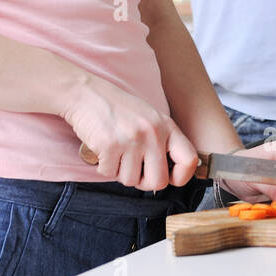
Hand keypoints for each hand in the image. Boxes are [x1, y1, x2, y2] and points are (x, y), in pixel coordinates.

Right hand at [61, 75, 197, 189]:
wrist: (86, 93)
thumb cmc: (117, 108)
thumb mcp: (149, 118)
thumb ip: (162, 141)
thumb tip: (170, 174)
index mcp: (166, 126)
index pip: (189, 160)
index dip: (181, 176)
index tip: (169, 177)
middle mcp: (152, 133)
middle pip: (159, 181)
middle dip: (144, 182)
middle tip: (134, 170)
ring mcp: (132, 140)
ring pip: (131, 181)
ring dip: (120, 172)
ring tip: (115, 153)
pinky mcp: (110, 146)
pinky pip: (109, 173)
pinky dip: (103, 167)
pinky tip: (103, 150)